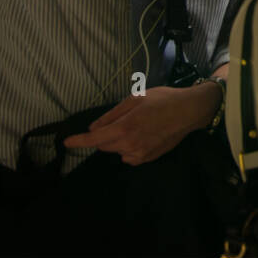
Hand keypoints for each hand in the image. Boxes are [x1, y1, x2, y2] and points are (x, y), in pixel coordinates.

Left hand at [62, 85, 214, 164]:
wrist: (190, 112)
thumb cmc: (163, 100)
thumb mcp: (135, 99)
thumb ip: (112, 115)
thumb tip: (94, 128)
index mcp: (125, 128)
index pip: (94, 139)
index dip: (78, 141)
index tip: (67, 142)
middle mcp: (130, 145)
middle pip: (105, 145)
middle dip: (105, 134)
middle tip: (121, 118)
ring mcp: (140, 154)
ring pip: (117, 150)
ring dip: (118, 140)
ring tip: (136, 125)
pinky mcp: (149, 158)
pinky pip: (130, 156)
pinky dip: (130, 147)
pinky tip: (143, 135)